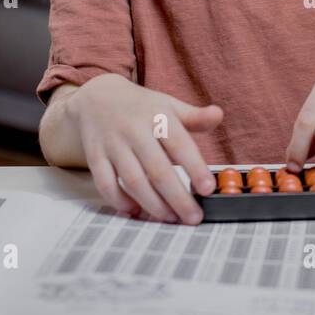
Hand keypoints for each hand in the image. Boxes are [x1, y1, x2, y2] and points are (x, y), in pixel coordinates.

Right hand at [68, 73, 223, 224]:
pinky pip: (106, 185)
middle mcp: (134, 129)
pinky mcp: (95, 157)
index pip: (179, 144)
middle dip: (177, 197)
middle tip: (193, 217)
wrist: (98, 97)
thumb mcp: (169, 105)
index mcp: (157, 115)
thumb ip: (194, 117)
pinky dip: (120, 202)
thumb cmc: (142, 107)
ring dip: (153, 204)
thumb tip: (219, 115)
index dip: (194, 168)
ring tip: (171, 218)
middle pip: (157, 169)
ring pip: (133, 181)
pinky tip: (136, 211)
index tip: (208, 189)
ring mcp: (112, 144)